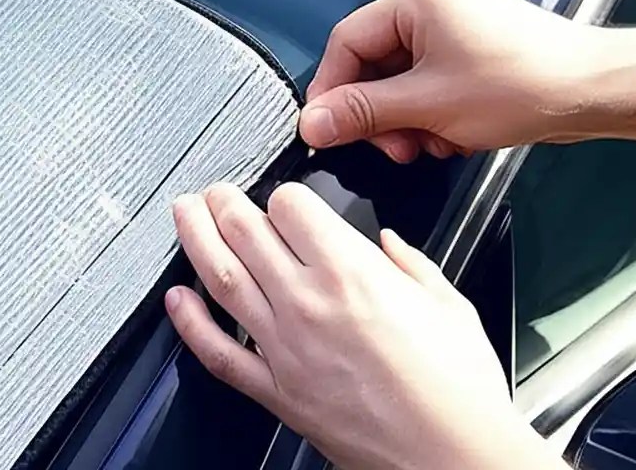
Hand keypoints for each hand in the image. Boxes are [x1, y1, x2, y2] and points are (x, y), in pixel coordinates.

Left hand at [165, 183, 563, 469]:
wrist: (454, 457)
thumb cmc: (458, 390)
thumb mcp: (449, 304)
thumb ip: (412, 265)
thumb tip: (392, 245)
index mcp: (353, 272)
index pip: (292, 205)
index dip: (284, 193)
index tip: (285, 196)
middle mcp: (310, 304)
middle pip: (246, 232)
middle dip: (224, 202)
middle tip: (215, 192)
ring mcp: (286, 349)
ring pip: (222, 279)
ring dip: (195, 240)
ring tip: (184, 216)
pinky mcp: (277, 392)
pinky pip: (219, 353)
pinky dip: (191, 324)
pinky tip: (177, 301)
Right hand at [301, 0, 635, 161]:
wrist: (594, 89)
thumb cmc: (520, 86)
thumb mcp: (427, 106)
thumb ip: (363, 112)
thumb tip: (312, 122)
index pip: (346, 42)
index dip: (333, 91)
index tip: (329, 131)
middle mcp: (433, 0)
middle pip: (374, 61)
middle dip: (381, 112)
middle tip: (397, 148)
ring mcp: (457, 21)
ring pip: (404, 77)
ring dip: (409, 118)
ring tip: (433, 144)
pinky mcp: (475, 45)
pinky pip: (432, 79)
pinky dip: (434, 111)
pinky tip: (455, 136)